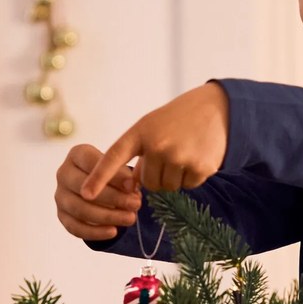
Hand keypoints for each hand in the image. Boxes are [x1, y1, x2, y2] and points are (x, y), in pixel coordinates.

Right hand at [55, 143, 141, 239]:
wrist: (104, 190)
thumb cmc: (114, 176)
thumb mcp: (122, 169)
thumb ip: (125, 176)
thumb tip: (131, 188)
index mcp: (77, 155)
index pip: (90, 163)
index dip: (112, 175)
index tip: (131, 186)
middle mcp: (64, 173)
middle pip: (83, 187)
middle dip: (112, 198)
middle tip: (135, 205)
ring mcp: (60, 195)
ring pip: (79, 209)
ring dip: (107, 216)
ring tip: (130, 219)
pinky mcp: (62, 215)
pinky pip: (75, 227)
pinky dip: (95, 232)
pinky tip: (113, 232)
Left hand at [81, 83, 228, 199]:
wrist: (217, 109)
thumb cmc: (178, 120)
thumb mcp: (152, 128)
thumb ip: (139, 153)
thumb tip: (132, 185)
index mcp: (140, 132)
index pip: (114, 157)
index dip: (98, 177)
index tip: (85, 194)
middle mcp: (158, 145)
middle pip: (148, 183)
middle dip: (157, 175)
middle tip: (171, 153)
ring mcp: (180, 157)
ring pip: (167, 187)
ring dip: (174, 177)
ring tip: (185, 153)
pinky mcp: (200, 168)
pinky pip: (188, 186)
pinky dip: (192, 177)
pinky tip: (197, 157)